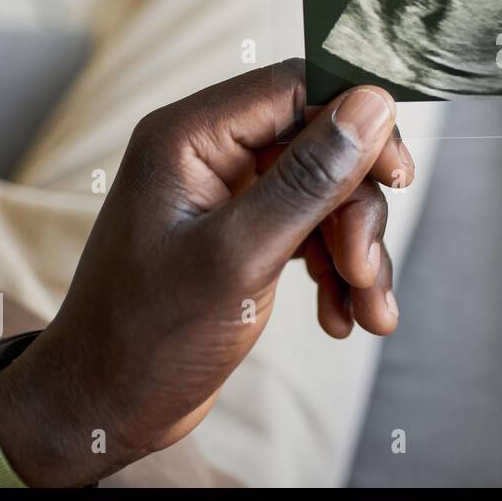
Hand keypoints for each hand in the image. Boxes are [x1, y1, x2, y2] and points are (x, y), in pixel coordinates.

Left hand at [0, 60, 413, 485]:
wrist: (103, 411)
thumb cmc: (147, 337)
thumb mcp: (240, 256)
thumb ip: (309, 178)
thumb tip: (371, 105)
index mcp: (190, 137)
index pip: (297, 89)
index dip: (357, 124)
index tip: (398, 175)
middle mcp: (210, 154)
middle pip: (322, 145)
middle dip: (356, 210)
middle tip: (365, 269)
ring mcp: (228, 196)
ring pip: (327, 193)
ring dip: (356, 251)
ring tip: (368, 310)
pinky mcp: (244, 234)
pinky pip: (313, 231)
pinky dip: (337, 273)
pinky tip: (344, 316)